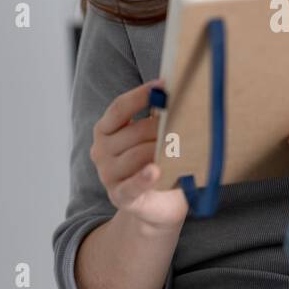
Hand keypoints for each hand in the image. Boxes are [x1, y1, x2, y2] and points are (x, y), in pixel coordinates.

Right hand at [91, 78, 189, 230]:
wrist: (157, 204)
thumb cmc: (157, 162)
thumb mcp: (154, 137)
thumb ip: (157, 117)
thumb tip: (176, 91)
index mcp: (105, 130)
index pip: (120, 108)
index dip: (141, 95)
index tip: (165, 84)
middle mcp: (101, 150)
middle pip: (134, 132)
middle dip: (162, 127)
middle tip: (187, 124)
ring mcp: (107, 175)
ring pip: (137, 155)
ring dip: (162, 150)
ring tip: (182, 147)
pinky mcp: (120, 197)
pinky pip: (132, 185)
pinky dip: (143, 178)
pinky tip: (154, 171)